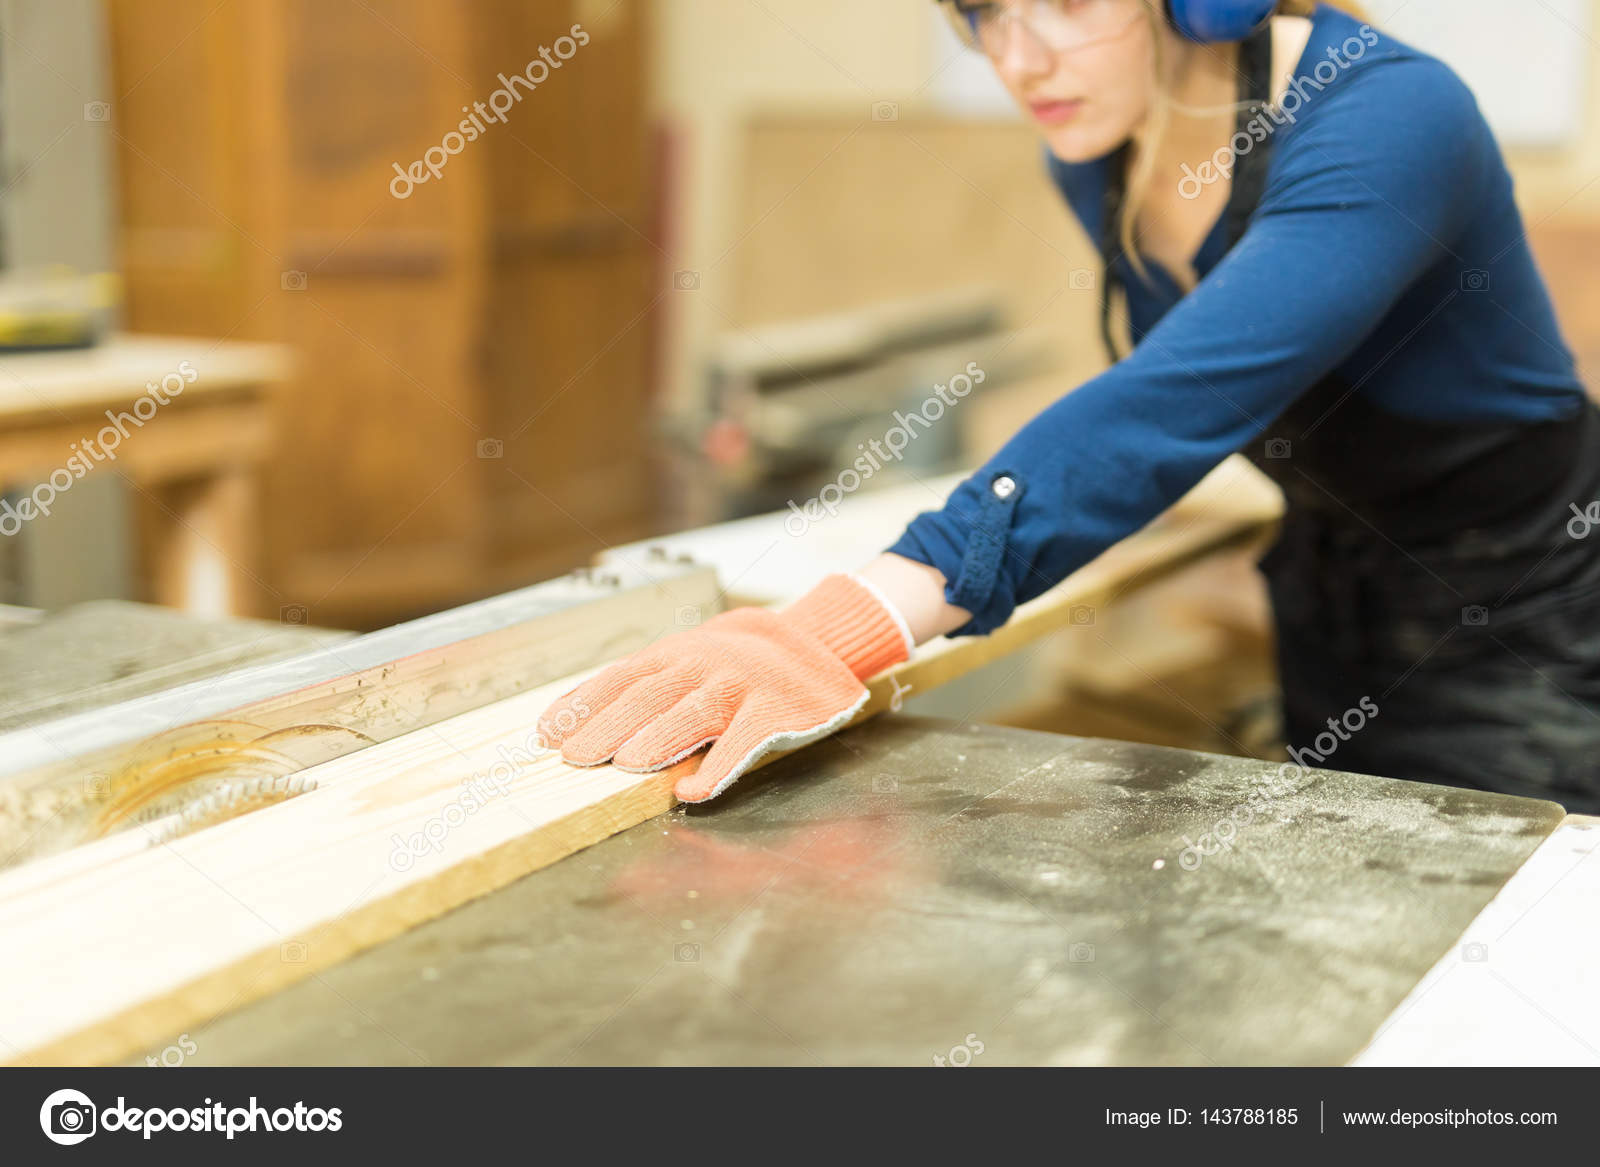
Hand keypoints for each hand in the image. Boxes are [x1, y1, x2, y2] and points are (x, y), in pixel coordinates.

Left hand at [536, 574, 911, 801]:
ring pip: (692, 713)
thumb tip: (571, 720)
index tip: (546, 735)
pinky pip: (744, 743)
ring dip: (657, 739)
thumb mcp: (686, 661)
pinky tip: (693, 792)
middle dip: (607, 727)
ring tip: (626, 765)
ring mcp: (741, 687)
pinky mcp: (777, 712)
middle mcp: (703, 665)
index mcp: (673, 654)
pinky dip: (718, 767)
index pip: (618, 679)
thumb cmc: (735, 664)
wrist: (814, 644)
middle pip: (647, 696)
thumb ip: (640, 686)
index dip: (581, 706)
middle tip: (574, 758)